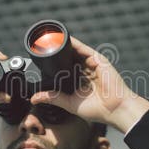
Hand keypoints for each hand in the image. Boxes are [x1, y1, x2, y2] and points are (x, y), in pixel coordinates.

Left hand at [30, 35, 148, 132]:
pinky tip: (62, 39)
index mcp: (79, 80)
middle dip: (56, 52)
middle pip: (68, 57)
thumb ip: (53, 98)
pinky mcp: (98, 60)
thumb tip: (34, 99)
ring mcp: (91, 64)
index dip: (53, 63)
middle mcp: (85, 70)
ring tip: (47, 39)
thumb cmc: (97, 109)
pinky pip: (83, 48)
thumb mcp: (69, 103)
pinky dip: (73, 43)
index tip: (39, 59)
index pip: (63, 68)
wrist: (115, 109)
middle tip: (40, 46)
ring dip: (62, 45)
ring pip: (74, 51)